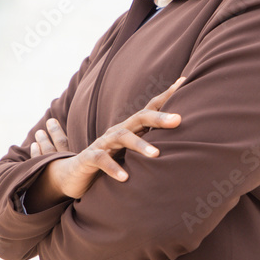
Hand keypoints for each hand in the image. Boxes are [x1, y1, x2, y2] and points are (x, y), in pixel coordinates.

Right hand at [25, 76, 185, 210]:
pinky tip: (125, 178)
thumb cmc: (111, 161)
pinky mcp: (89, 158)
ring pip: (122, 137)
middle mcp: (118, 131)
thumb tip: (181, 135)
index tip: (185, 81)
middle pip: (140, 118)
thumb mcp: (132, 151)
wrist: (74, 174)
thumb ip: (151, 141)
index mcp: (130, 127)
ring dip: (140, 145)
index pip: (150, 108)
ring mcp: (103, 143)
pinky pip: (101, 160)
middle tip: (178, 120)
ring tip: (156, 155)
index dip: (167, 95)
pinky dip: (113, 168)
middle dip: (159, 117)